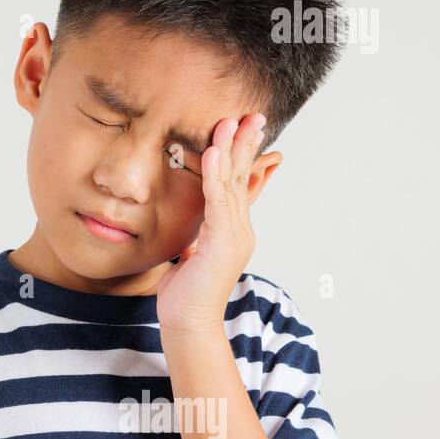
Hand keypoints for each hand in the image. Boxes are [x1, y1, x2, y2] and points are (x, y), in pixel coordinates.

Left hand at [156, 112, 265, 330]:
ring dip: (230, 149)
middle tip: (254, 114)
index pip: (242, 186)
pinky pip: (217, 200)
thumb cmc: (185, 294)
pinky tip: (212, 151)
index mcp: (233, 230)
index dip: (246, 157)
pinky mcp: (222, 242)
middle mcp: (240, 230)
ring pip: (232, 184)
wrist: (188, 324)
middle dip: (247, 144)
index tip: (251, 130)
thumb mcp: (191, 256)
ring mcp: (234, 236)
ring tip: (231, 121)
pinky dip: (213, 173)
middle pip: (244, 178)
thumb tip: (193, 230)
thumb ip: (197, 238)